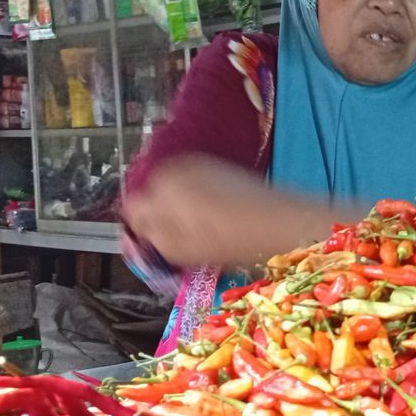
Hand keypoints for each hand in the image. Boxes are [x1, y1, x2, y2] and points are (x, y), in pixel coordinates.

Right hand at [122, 154, 356, 268]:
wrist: (283, 222)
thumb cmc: (233, 240)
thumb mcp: (182, 250)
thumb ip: (151, 241)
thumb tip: (136, 236)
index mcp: (160, 189)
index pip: (131, 212)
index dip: (140, 234)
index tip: (153, 250)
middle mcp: (175, 170)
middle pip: (152, 197)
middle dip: (160, 219)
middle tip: (180, 244)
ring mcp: (198, 164)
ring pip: (173, 191)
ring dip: (179, 210)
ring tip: (202, 233)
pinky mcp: (219, 167)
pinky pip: (194, 186)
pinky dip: (197, 201)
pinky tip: (216, 219)